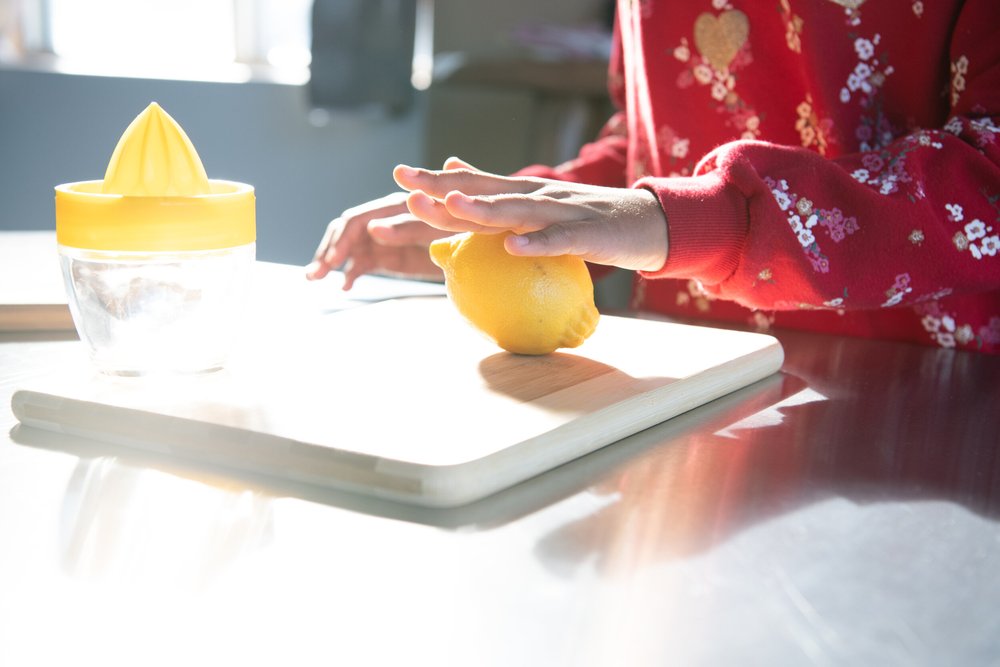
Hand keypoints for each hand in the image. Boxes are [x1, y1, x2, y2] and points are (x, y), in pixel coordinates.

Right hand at [305, 191, 449, 289]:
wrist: (476, 250)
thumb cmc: (462, 233)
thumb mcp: (437, 231)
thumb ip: (407, 228)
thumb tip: (372, 228)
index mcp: (393, 207)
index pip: (357, 220)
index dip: (341, 239)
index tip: (333, 261)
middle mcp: (384, 219)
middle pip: (346, 233)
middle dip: (329, 251)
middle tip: (314, 275)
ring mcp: (384, 238)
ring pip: (349, 248)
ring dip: (331, 262)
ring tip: (314, 279)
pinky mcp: (387, 256)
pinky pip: (362, 263)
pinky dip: (351, 273)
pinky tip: (345, 286)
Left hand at [393, 160, 667, 271]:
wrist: (649, 222)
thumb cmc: (589, 220)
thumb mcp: (539, 205)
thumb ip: (498, 194)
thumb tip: (454, 175)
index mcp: (523, 193)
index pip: (472, 184)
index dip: (435, 181)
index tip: (397, 175)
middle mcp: (537, 196)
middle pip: (484, 192)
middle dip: (443, 189)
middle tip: (404, 184)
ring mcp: (562, 213)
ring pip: (517, 211)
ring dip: (483, 208)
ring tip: (450, 205)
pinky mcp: (588, 234)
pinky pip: (559, 241)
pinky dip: (536, 244)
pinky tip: (512, 247)